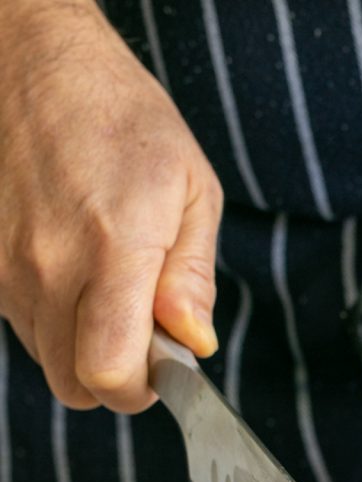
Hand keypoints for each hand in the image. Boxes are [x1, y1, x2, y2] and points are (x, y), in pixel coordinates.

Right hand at [0, 0, 222, 411]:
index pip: (109, 372)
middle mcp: (49, 267)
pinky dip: (52, 317)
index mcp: (114, 250)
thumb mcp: (190, 190)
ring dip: (81, 345)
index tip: (160, 371)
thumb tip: (193, 342)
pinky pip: (20, 322)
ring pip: (45, 357)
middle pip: (73, 385)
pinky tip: (71, 269)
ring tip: (105, 286)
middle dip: (113, 377)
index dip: (139, 389)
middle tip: (138, 335)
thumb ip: (192, 278)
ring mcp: (7, 267)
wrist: (33, 61)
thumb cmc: (123, 118)